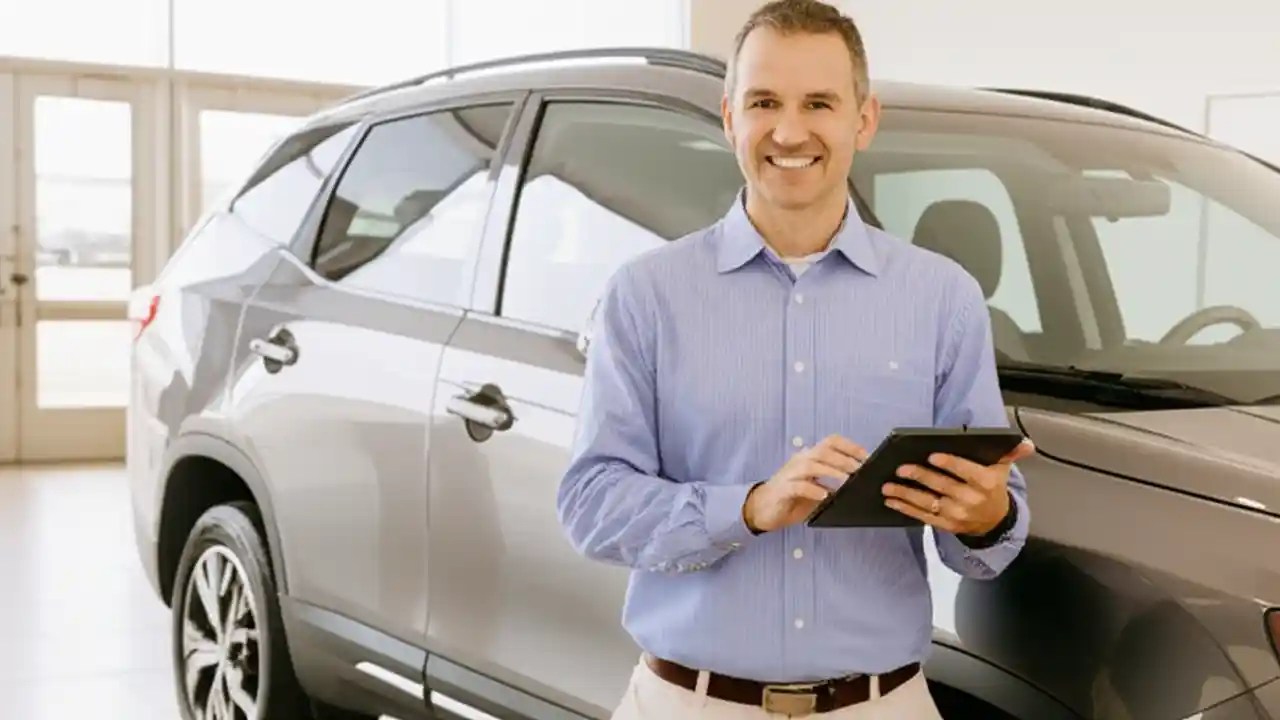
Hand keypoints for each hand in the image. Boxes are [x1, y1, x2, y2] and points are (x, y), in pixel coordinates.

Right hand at [744, 435, 868, 533]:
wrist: (762, 509)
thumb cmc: (793, 499)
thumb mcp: (817, 490)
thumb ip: (834, 485)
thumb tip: (860, 485)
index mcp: (809, 457)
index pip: (830, 442)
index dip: (850, 447)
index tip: (867, 457)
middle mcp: (800, 461)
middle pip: (823, 451)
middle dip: (844, 459)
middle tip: (860, 470)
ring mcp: (789, 474)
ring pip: (811, 465)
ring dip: (831, 471)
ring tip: (846, 481)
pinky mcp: (782, 490)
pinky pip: (798, 486)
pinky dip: (813, 490)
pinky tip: (824, 496)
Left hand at [882, 439, 1034, 535]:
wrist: (994, 521)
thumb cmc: (992, 487)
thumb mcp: (1002, 469)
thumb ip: (1011, 453)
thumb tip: (1026, 443)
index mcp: (986, 484)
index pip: (967, 472)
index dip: (950, 464)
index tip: (932, 456)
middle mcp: (971, 501)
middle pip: (942, 486)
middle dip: (920, 477)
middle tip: (901, 468)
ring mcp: (957, 515)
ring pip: (929, 503)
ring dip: (906, 494)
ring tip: (887, 485)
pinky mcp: (945, 525)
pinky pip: (923, 516)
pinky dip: (905, 508)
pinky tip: (891, 500)